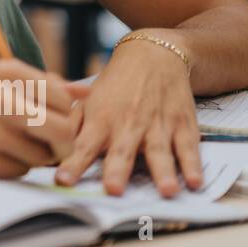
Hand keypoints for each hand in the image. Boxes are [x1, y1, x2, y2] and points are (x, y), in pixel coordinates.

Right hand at [0, 59, 87, 177]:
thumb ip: (42, 82)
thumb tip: (84, 93)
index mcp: (7, 74)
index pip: (65, 100)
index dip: (70, 114)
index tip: (60, 118)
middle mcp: (0, 101)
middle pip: (62, 132)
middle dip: (64, 141)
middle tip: (52, 140)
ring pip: (43, 156)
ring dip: (37, 154)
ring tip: (12, 141)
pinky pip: (20, 171)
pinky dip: (14, 165)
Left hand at [56, 32, 200, 196]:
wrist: (154, 55)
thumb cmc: (116, 84)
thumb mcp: (89, 98)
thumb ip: (73, 122)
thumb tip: (51, 142)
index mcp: (101, 119)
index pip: (84, 145)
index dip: (74, 164)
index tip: (63, 180)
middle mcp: (128, 124)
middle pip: (122, 151)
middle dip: (118, 170)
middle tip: (114, 190)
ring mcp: (157, 125)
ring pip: (159, 152)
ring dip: (163, 172)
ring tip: (167, 191)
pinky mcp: (182, 125)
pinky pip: (188, 148)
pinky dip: (193, 165)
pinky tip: (196, 182)